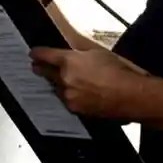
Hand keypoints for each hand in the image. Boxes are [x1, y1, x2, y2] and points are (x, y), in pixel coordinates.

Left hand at [29, 47, 148, 119]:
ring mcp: (68, 96)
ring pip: (57, 88)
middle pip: (46, 73)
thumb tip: (73, 57)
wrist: (129, 96)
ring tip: (62, 81)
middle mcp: (64, 79)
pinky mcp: (75, 109)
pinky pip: (67, 100)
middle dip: (40, 69)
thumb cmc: (119, 71)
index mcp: (69, 61)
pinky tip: (75, 93)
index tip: (32, 53)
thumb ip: (81, 55)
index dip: (37, 54)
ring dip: (57, 84)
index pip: (46, 55)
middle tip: (36, 67)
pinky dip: (68, 96)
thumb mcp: (98, 53)